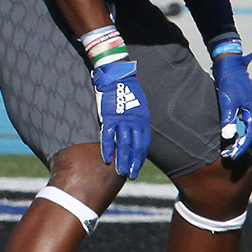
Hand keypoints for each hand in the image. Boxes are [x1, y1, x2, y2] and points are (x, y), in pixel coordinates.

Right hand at [91, 60, 150, 178]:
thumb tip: (134, 130)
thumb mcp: (137, 104)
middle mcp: (135, 122)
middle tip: (132, 175)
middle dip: (134, 162)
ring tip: (122, 172)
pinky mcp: (109, 117)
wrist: (117, 75)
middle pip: (136, 146)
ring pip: (124, 144)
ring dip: (123, 159)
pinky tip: (107, 159)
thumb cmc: (126, 88)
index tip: (137, 166)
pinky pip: (109, 136)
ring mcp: (122, 120)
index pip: (144, 142)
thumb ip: (136, 118)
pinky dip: (108, 149)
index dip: (140, 156)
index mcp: (142, 119)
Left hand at [212, 50, 251, 158]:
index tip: (233, 157)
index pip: (251, 135)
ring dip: (244, 140)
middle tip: (233, 157)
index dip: (242, 147)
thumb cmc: (228, 82)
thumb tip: (229, 136)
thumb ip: (228, 118)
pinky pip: (246, 122)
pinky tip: (234, 135)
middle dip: (244, 146)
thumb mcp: (227, 100)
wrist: (229, 65)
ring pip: (250, 128)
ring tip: (236, 151)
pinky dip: (242, 131)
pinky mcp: (244, 103)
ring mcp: (251, 107)